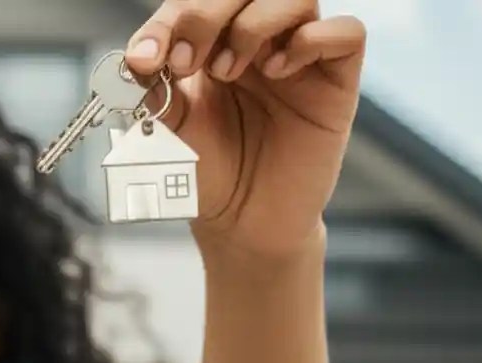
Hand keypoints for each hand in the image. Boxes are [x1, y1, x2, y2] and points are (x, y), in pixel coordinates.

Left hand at [124, 0, 366, 260]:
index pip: (195, 2)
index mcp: (213, 41)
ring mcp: (299, 56)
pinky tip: (277, 71)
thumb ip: (152, 88)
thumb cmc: (206, 171)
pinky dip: (310, 40)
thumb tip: (135, 60)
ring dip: (253, 24)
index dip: (168, 20)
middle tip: (185, 61)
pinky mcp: (336, 80)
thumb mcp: (167, 126)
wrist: (239, 221)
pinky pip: (346, 32)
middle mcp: (258, 39)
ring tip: (228, 70)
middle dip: (205, 15)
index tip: (145, 58)